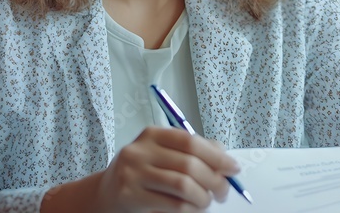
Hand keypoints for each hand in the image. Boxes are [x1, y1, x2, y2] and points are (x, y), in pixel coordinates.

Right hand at [94, 126, 240, 211]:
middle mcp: (139, 151)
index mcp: (152, 135)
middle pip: (189, 164)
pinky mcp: (130, 197)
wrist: (105, 196)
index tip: (233, 169)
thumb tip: (225, 158)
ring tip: (207, 202)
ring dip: (203, 197)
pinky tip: (192, 209)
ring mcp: (132, 174)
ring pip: (183, 185)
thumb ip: (192, 152)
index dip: (216, 156)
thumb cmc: (143, 174)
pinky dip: (190, 209)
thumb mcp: (163, 155)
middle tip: (224, 192)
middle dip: (215, 180)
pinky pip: (172, 204)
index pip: (190, 141)